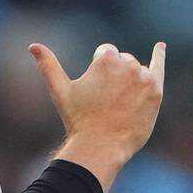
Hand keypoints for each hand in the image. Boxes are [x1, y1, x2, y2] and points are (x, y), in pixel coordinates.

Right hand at [28, 41, 165, 192]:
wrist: (100, 147)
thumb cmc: (78, 119)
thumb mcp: (60, 90)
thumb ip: (48, 65)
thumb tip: (33, 46)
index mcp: (106, 58)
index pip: (105, 53)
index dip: (98, 73)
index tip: (96, 91)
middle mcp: (128, 63)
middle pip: (122, 61)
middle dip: (115, 76)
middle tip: (107, 102)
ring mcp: (144, 77)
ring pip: (136, 70)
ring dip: (130, 81)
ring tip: (120, 104)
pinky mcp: (156, 90)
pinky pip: (158, 68)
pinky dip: (159, 56)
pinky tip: (159, 47)